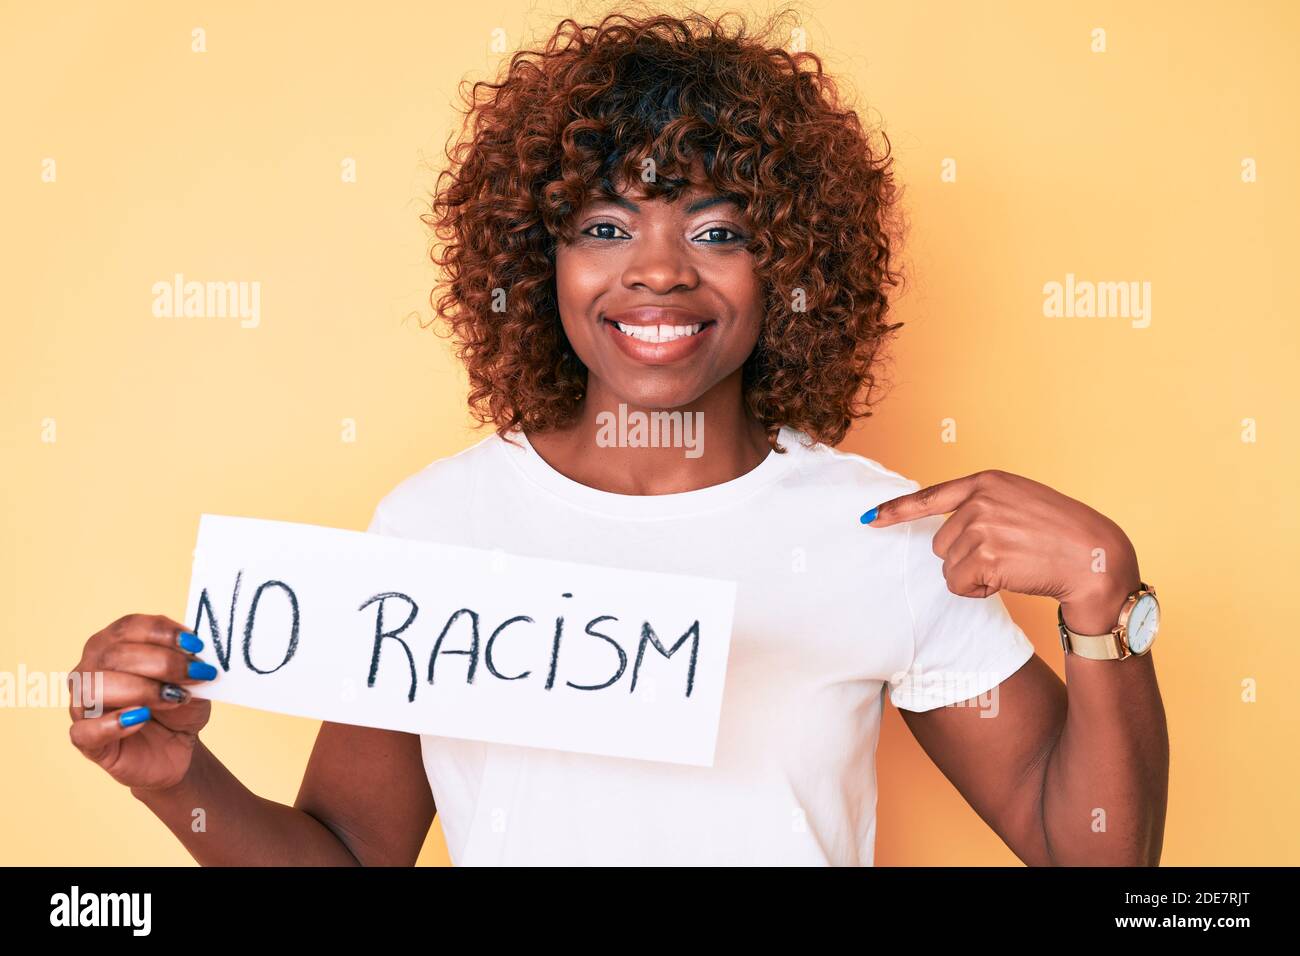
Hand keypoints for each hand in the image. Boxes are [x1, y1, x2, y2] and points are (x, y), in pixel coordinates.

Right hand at [67, 613, 215, 790]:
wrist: (177, 747)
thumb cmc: (177, 704)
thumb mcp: (192, 678)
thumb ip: (190, 661)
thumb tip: (195, 651)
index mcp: (113, 644)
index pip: (128, 627)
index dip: (162, 632)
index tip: (195, 645)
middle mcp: (90, 669)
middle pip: (114, 655)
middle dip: (162, 663)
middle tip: (196, 673)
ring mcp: (82, 704)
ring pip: (96, 688)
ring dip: (143, 690)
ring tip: (176, 697)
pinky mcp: (85, 740)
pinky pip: (85, 730)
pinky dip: (114, 724)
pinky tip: (141, 719)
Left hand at [861, 470, 1140, 631]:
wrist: (1095, 558)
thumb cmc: (1061, 535)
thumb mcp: (1020, 502)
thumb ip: (983, 505)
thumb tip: (944, 532)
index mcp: (987, 481)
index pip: (930, 496)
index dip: (896, 510)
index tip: (870, 519)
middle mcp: (980, 499)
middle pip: (939, 542)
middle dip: (965, 557)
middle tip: (1006, 556)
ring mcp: (982, 526)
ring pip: (947, 566)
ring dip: (973, 576)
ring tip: (1012, 566)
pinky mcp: (986, 556)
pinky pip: (958, 584)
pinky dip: (978, 591)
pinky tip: (1008, 580)